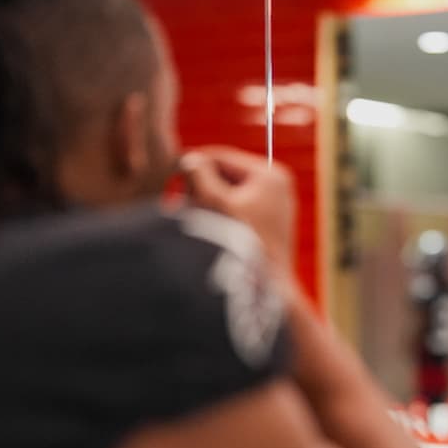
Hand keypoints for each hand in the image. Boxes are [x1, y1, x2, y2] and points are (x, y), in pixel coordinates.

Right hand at [179, 147, 294, 273]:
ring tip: (193, 217)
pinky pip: (237, 211)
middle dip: (201, 187)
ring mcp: (276, 207)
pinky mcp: (269, 226)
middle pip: (226, 175)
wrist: (265, 291)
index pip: (222, 156)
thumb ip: (199, 175)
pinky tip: (205, 230)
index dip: (193, 164)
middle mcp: (278, 187)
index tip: (168, 173)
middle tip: (181, 200)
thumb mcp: (213, 202)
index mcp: (270, 175)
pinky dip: (219, 217)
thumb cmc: (239, 245)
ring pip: (230, 194)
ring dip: (207, 203)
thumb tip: (189, 159)